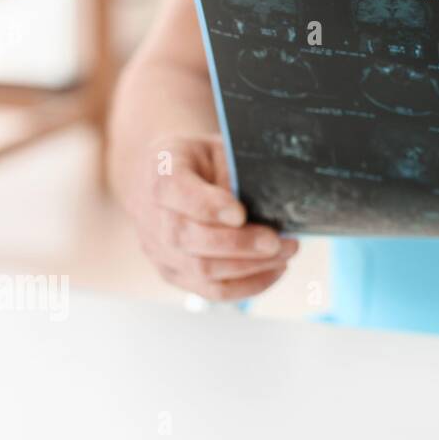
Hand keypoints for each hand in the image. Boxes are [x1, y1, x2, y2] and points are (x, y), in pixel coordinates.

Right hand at [128, 134, 296, 300]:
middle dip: (241, 244)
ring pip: (203, 271)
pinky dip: (248, 285)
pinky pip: (212, 291)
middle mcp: (153, 216)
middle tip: (278, 241)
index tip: (240, 213)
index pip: (174, 190)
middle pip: (191, 239)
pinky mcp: (174, 274)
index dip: (208, 206)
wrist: (155, 178)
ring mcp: (160, 250)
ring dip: (252, 267)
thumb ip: (236, 172)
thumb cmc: (196, 162)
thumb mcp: (216, 148)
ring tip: (286, 253)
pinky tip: (274, 270)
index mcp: (163, 173)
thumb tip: (275, 204)